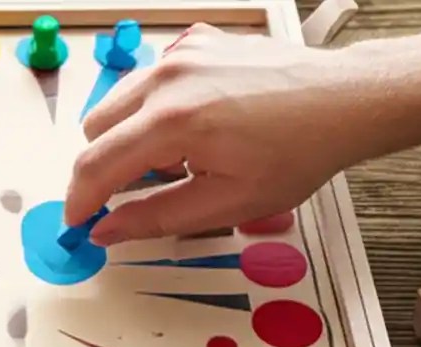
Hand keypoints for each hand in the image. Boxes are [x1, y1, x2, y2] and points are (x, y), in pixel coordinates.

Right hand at [65, 24, 409, 244]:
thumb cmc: (297, 150)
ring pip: (119, 100)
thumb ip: (156, 218)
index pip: (97, 164)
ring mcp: (181, 53)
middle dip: (107, 166)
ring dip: (131, 136)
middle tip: (138, 194)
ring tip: (178, 161)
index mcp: (173, 121)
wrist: (342, 102)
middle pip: (96, 127)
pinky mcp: (196, 41)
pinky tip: (194, 128)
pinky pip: (150, 79)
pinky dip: (155, 108)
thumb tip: (108, 230)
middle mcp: (168, 78)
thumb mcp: (226, 203)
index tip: (78, 221)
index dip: (81, 200)